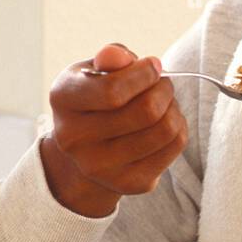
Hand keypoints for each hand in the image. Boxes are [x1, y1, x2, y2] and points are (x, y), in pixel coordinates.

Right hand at [39, 42, 187, 216]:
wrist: (86, 149)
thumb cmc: (97, 98)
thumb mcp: (96, 70)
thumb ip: (111, 58)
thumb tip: (120, 57)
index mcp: (63, 99)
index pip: (112, 91)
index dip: (144, 74)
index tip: (154, 65)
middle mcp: (73, 139)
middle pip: (146, 111)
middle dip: (165, 89)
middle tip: (163, 85)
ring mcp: (99, 167)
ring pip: (164, 130)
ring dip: (174, 109)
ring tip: (165, 103)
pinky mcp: (128, 183)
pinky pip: (173, 147)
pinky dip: (179, 129)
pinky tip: (165, 123)